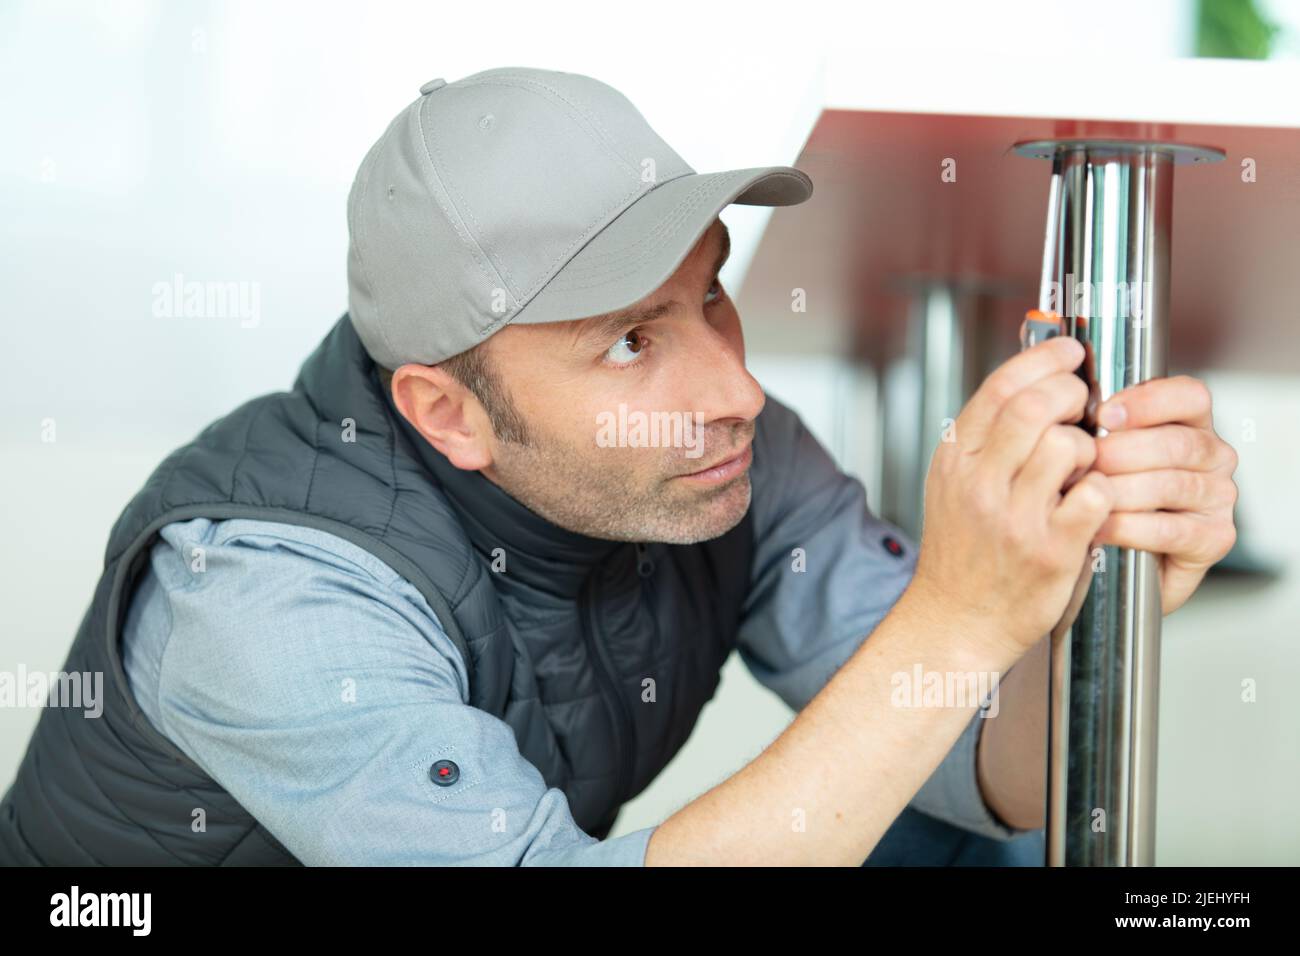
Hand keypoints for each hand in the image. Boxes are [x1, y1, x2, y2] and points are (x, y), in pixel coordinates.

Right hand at [909, 336, 1113, 655]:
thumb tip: (1028, 378)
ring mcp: (1015, 519)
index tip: (1070, 352)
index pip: (999, 388)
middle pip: (1035, 408)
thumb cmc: (962, 549)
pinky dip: (1101, 489)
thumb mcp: (952, 483)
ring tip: (1083, 461)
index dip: (1042, 360)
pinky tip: (1090, 498)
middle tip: (1084, 401)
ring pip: (1069, 446)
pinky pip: (1094, 496)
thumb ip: (984, 436)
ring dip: (1088, 445)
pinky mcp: (1051, 551)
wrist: (956, 619)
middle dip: (1071, 392)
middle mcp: (980, 485)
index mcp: (955, 461)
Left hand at [1092, 376, 1238, 614]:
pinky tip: (1098, 528)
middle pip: (1176, 443)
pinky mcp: (1215, 538)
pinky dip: (1128, 528)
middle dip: (1120, 452)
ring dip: (1120, 491)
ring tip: (1084, 496)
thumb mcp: (1099, 455)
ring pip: (1171, 485)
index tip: (1105, 414)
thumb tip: (1066, 411)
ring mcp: (1218, 498)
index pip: (1189, 397)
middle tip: (1083, 462)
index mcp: (1190, 424)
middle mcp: (1212, 457)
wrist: (1119, 568)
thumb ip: (1096, 428)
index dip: (1148, 401)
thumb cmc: (1106, 500)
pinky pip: (1170, 528)